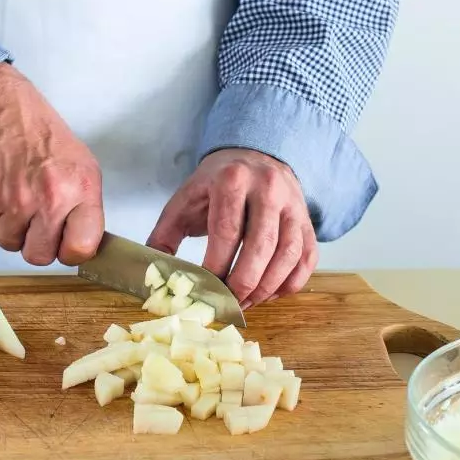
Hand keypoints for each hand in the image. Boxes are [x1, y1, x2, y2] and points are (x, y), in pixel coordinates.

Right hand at [0, 63, 103, 265]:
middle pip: (40, 257)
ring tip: (18, 201)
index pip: (81, 248)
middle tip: (37, 222)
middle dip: (37, 244)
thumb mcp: (84, 167)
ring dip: (12, 229)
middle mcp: (49, 200)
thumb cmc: (45, 137)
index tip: (66, 243)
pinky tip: (1, 193)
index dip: (71, 251)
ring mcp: (15, 202)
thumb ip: (86, 208)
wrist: (4, 110)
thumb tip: (83, 244)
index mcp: (80, 191)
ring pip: (10, 244)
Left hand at [147, 149, 317, 308]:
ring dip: (267, 288)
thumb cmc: (216, 184)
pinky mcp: (307, 220)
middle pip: (261, 246)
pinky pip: (307, 258)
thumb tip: (152, 276)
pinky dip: (290, 283)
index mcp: (232, 180)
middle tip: (227, 304)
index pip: (226, 232)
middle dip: (243, 283)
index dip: (216, 267)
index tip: (204, 290)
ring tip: (246, 302)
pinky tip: (269, 293)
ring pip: (288, 255)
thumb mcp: (184, 200)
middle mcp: (268, 189)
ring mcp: (293, 204)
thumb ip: (164, 236)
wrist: (254, 156)